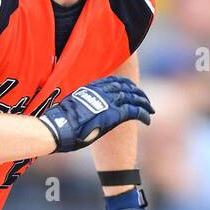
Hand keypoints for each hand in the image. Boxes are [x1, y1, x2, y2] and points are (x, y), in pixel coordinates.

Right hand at [37, 77, 153, 153]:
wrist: (59, 128)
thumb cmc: (59, 122)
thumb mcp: (69, 107)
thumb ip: (79, 104)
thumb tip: (76, 110)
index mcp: (91, 87)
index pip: (114, 81)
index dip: (126, 84)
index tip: (131, 88)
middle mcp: (102, 91)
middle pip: (127, 87)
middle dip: (138, 93)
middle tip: (144, 99)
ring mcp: (110, 101)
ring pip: (134, 98)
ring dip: (144, 103)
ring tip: (150, 109)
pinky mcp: (115, 114)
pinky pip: (135, 111)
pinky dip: (143, 114)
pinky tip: (148, 119)